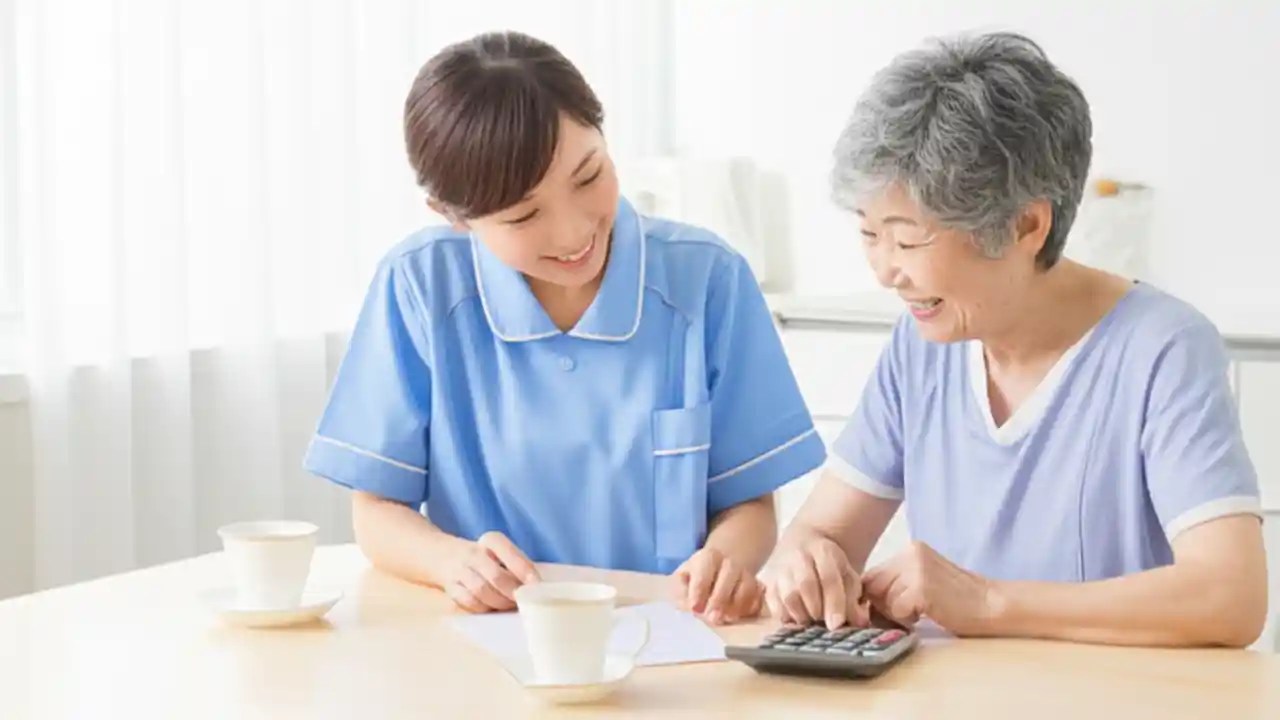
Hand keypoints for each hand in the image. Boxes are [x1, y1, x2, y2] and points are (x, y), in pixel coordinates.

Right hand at [444, 531, 540, 612]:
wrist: (441, 554)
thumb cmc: (483, 556)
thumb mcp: (499, 551)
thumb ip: (517, 564)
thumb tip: (536, 586)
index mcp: (491, 540)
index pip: (509, 553)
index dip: (524, 571)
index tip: (537, 585)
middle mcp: (474, 553)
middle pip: (496, 576)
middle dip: (513, 592)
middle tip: (524, 601)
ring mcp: (459, 570)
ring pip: (482, 591)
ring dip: (500, 602)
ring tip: (510, 605)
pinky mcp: (450, 587)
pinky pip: (469, 602)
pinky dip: (484, 608)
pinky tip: (492, 608)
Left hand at [672, 547, 763, 624]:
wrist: (725, 565)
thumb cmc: (700, 576)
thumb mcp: (684, 577)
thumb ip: (682, 590)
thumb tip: (688, 604)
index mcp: (709, 558)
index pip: (704, 571)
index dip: (698, 590)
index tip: (694, 608)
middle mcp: (730, 563)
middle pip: (728, 575)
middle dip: (720, 599)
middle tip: (713, 618)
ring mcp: (746, 574)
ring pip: (747, 586)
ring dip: (737, 605)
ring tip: (727, 619)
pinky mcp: (758, 587)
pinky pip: (758, 596)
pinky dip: (751, 608)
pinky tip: (740, 617)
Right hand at [761, 535, 869, 629]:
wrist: (802, 544)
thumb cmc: (829, 566)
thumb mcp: (847, 575)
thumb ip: (854, 599)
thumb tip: (859, 622)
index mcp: (823, 551)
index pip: (829, 578)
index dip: (834, 602)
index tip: (837, 624)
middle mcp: (798, 556)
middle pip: (806, 586)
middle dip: (817, 610)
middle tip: (826, 623)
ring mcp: (780, 569)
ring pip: (788, 596)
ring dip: (802, 616)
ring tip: (813, 621)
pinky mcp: (768, 583)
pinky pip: (774, 605)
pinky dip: (786, 617)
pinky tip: (798, 620)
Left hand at [861, 541, 998, 634]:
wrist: (991, 605)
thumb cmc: (958, 599)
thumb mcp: (924, 579)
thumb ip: (898, 582)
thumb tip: (864, 601)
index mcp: (911, 550)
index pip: (873, 574)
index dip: (873, 596)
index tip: (885, 610)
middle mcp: (911, 554)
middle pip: (871, 585)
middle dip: (880, 605)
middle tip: (904, 614)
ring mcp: (915, 569)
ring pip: (881, 598)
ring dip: (895, 613)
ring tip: (919, 613)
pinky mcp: (921, 588)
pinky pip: (896, 610)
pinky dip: (906, 619)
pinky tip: (924, 616)